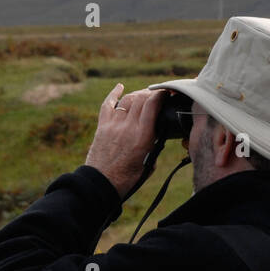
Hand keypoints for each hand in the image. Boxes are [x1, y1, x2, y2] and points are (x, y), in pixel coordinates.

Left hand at [85, 83, 163, 199]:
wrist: (102, 183)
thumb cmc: (128, 178)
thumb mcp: (149, 163)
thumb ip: (154, 145)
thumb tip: (158, 134)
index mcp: (142, 137)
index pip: (152, 105)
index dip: (161, 94)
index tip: (168, 92)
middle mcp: (128, 127)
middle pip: (140, 99)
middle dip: (151, 94)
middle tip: (157, 95)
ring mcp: (113, 125)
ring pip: (127, 100)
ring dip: (137, 95)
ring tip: (144, 96)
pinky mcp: (102, 127)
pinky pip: (107, 105)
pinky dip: (114, 94)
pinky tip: (120, 87)